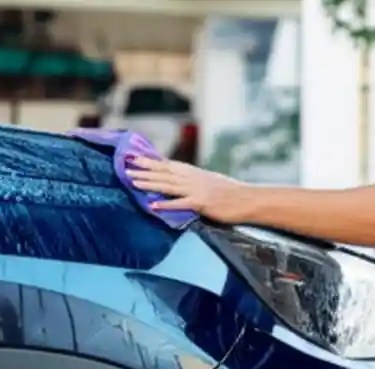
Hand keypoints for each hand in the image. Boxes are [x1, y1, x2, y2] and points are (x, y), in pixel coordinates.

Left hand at [126, 157, 251, 223]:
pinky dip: (166, 204)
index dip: (150, 161)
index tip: (134, 156)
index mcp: (195, 173)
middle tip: (126, 166)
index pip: (168, 165)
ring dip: (150, 183)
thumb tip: (182, 179)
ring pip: (168, 185)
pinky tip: (153, 205)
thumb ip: (195, 180)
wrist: (249, 199)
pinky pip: (180, 204)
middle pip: (164, 173)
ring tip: (132, 182)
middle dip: (144, 170)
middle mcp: (193, 179)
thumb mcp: (212, 181)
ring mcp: (197, 190)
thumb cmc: (233, 193)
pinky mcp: (202, 203)